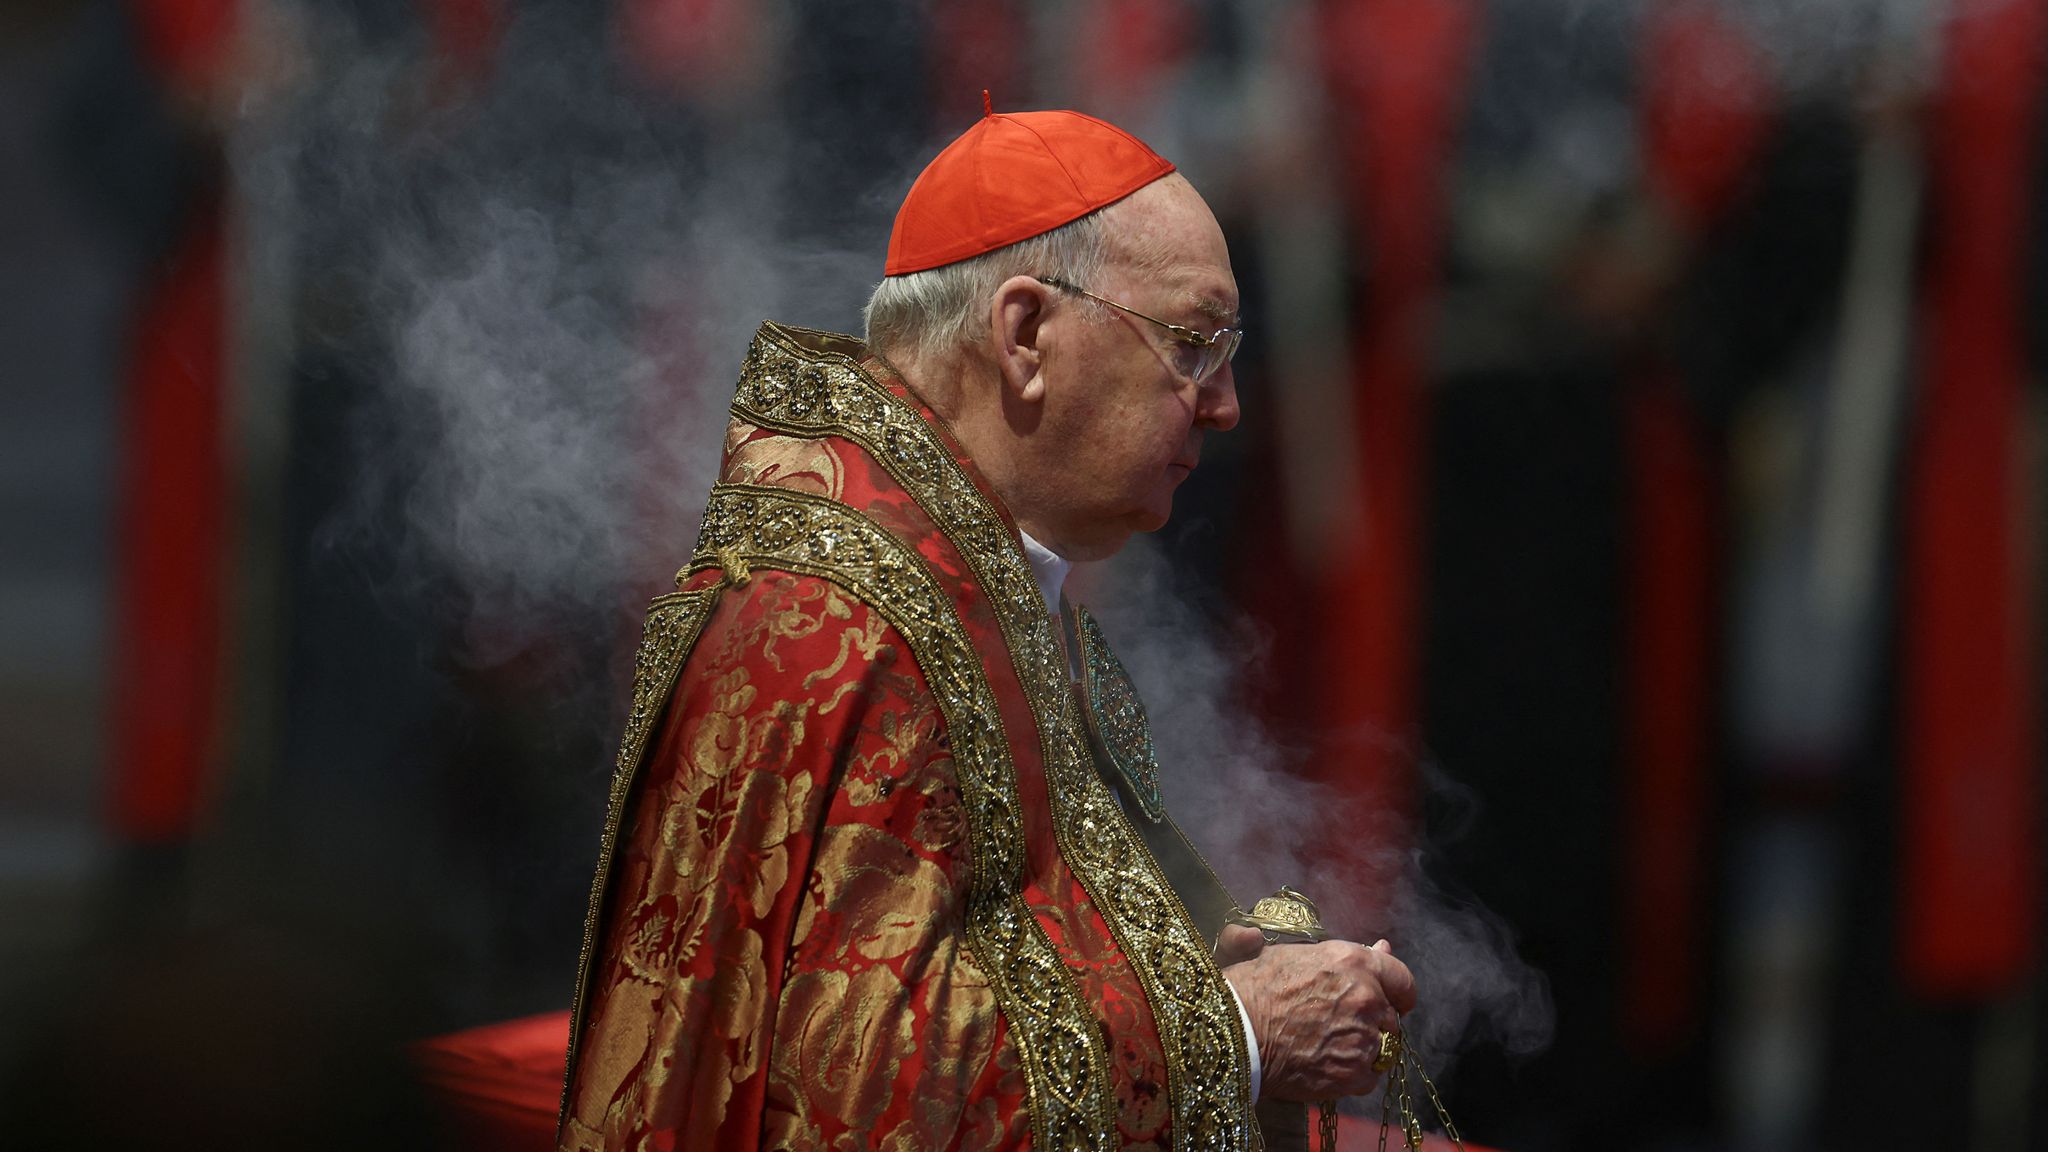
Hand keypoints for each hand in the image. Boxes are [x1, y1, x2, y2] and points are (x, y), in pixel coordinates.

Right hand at [1220, 937, 1416, 1100]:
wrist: (1233, 1032)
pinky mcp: (1355, 1074)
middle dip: (1372, 1020)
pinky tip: (1322, 1064)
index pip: (1402, 979)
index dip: (1396, 991)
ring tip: (1324, 1045)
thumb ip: (1346, 953)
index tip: (1391, 1000)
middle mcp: (1368, 998)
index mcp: (1354, 962)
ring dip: (1360, 1047)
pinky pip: (1368, 1077)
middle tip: (1336, 1024)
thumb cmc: (1252, 988)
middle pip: (1391, 1016)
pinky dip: (1351, 1074)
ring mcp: (1365, 1039)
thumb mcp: (1293, 954)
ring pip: (1381, 1047)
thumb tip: (1382, 946)